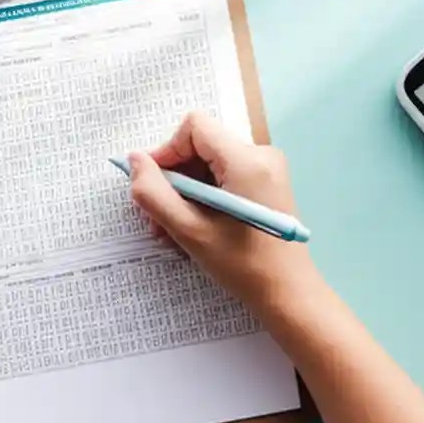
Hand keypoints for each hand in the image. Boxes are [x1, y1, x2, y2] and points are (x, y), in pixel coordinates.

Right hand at [127, 111, 320, 317]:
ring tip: (169, 229)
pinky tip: (192, 227)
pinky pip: (223, 177)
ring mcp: (266, 170)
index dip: (166, 150)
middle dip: (174, 179)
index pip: (195, 128)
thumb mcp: (189, 230)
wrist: (288, 294)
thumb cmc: (244, 266)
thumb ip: (154, 193)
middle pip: (201, 146)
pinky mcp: (266, 184)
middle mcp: (261, 156)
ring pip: (209, 164)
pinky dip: (202, 198)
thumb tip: (135, 161)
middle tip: (155, 216)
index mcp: (247, 160)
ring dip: (185, 193)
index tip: (151, 183)